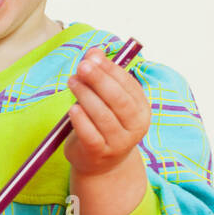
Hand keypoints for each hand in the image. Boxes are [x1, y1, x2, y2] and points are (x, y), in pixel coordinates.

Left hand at [64, 48, 149, 175]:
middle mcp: (135, 126)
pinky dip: (81, 120)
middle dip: (99, 80)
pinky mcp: (100, 153)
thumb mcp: (105, 100)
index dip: (110, 69)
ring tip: (72, 82)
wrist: (100, 164)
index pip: (129, 85)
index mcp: (141, 109)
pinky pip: (91, 135)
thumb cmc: (102, 125)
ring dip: (86, 95)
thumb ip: (102, 77)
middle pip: (119, 99)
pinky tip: (72, 109)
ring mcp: (119, 142)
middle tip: (82, 66)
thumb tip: (94, 51)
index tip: (92, 56)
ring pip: (104, 115)